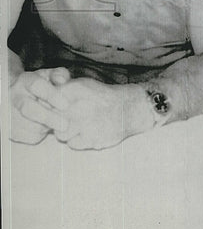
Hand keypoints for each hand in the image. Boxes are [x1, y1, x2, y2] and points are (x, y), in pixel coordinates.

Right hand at [10, 68, 70, 144]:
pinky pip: (29, 136)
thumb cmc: (40, 85)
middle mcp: (14, 96)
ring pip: (29, 125)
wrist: (18, 94)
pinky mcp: (11, 129)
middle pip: (29, 109)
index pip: (36, 85)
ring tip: (56, 122)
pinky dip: (41, 134)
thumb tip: (62, 82)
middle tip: (65, 124)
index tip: (66, 105)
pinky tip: (45, 127)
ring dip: (46, 127)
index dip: (51, 95)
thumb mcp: (50, 75)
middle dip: (49, 118)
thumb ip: (60, 75)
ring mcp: (10, 113)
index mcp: (25, 80)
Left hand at [32, 77, 150, 150]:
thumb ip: (64, 86)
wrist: (129, 108)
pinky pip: (72, 144)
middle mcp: (78, 106)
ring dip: (65, 131)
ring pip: (60, 134)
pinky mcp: (91, 139)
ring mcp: (85, 125)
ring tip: (77, 126)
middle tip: (67, 119)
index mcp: (75, 90)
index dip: (49, 107)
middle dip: (57, 120)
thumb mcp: (84, 85)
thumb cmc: (103, 96)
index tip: (57, 109)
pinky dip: (77, 140)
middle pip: (53, 120)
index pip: (49, 102)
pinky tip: (86, 132)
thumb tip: (47, 90)